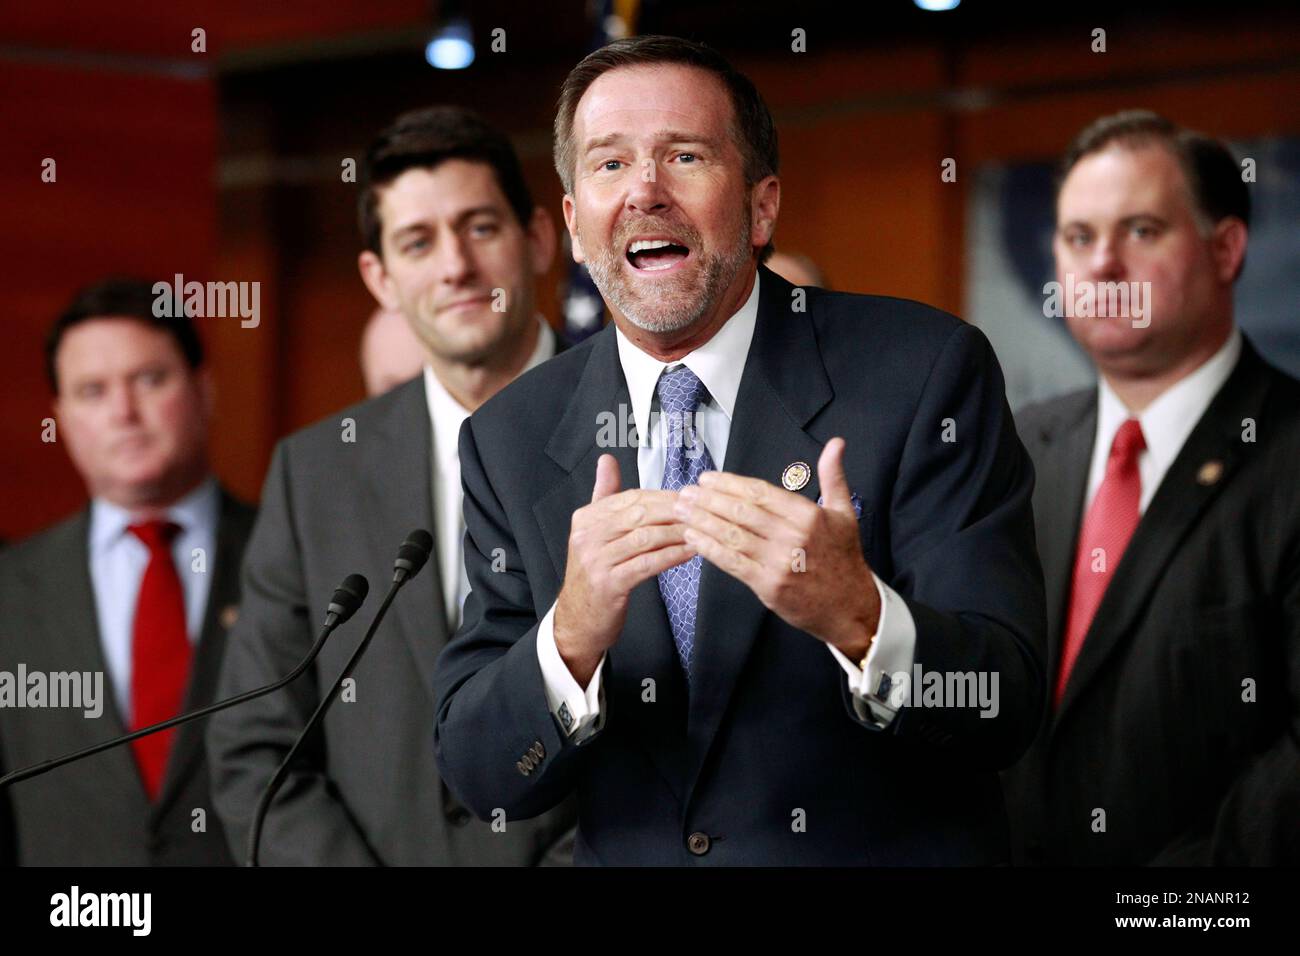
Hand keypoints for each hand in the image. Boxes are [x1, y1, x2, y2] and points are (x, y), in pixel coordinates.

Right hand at [554, 454, 691, 685]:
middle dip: (675, 511)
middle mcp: (587, 537)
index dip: (664, 496)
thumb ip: (603, 495)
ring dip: (678, 533)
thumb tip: (607, 459)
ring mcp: (596, 561)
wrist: (579, 619)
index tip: (690, 496)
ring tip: (703, 530)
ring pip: (646, 538)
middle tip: (702, 509)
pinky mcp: (609, 584)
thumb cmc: (595, 572)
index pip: (631, 498)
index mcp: (586, 519)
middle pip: (640, 514)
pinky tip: (691, 552)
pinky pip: (648, 564)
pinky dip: (672, 556)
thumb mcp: (594, 531)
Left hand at [674, 437, 879, 658]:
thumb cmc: (844, 559)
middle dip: (708, 500)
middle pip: (741, 511)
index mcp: (808, 515)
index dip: (729, 483)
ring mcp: (779, 562)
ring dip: (702, 521)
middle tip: (686, 492)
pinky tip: (693, 538)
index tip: (708, 479)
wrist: (850, 606)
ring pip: (732, 535)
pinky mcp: (768, 586)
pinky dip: (709, 549)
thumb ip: (833, 477)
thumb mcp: (844, 513)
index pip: (760, 492)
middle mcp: (793, 536)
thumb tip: (836, 444)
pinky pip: (732, 562)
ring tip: (682, 510)